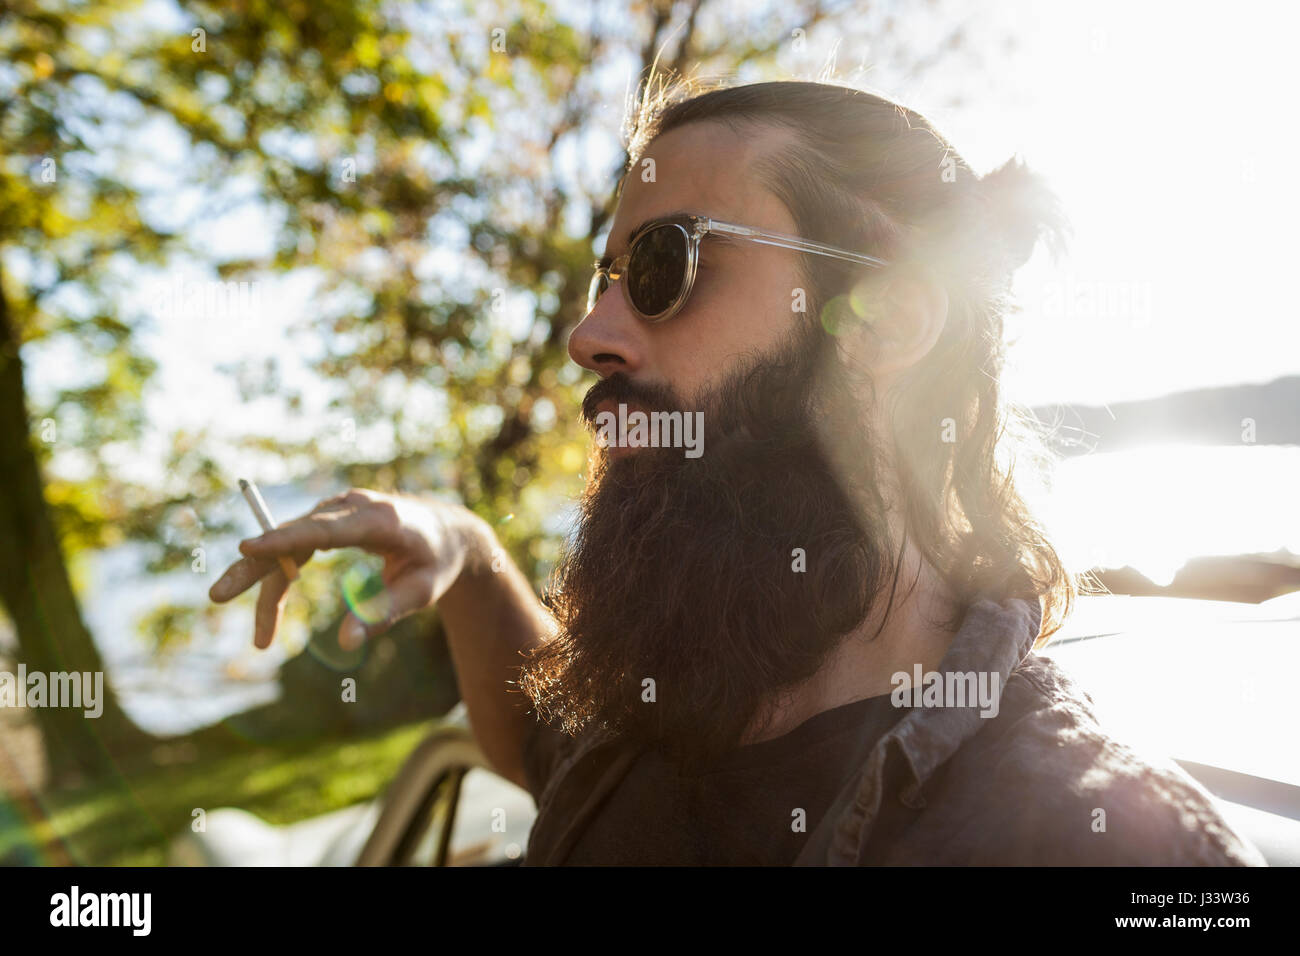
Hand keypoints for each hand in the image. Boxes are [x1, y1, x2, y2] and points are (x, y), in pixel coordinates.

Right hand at [208, 488, 478, 650]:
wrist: (448, 531)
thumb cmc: (437, 561)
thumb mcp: (423, 591)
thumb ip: (386, 611)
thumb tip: (347, 641)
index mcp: (380, 519)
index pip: (324, 530)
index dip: (284, 540)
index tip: (248, 548)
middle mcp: (353, 507)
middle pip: (293, 536)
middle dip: (253, 567)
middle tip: (218, 596)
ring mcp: (338, 510)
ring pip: (288, 546)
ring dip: (267, 588)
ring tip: (261, 639)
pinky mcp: (330, 520)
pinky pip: (295, 548)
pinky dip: (280, 578)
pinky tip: (268, 615)